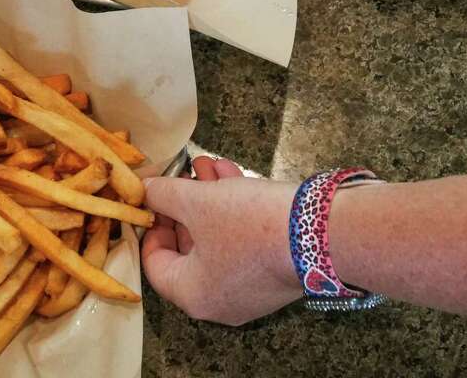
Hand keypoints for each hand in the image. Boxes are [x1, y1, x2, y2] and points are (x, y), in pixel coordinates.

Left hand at [141, 156, 301, 324]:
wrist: (322, 233)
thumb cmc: (248, 224)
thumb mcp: (198, 202)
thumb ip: (164, 195)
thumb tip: (145, 190)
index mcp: (193, 295)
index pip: (155, 264)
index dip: (151, 225)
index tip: (156, 198)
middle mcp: (219, 302)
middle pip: (188, 249)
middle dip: (186, 204)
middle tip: (185, 173)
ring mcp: (250, 291)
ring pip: (217, 240)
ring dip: (211, 200)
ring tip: (210, 164)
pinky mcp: (274, 274)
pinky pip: (242, 243)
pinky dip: (235, 212)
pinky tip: (233, 175)